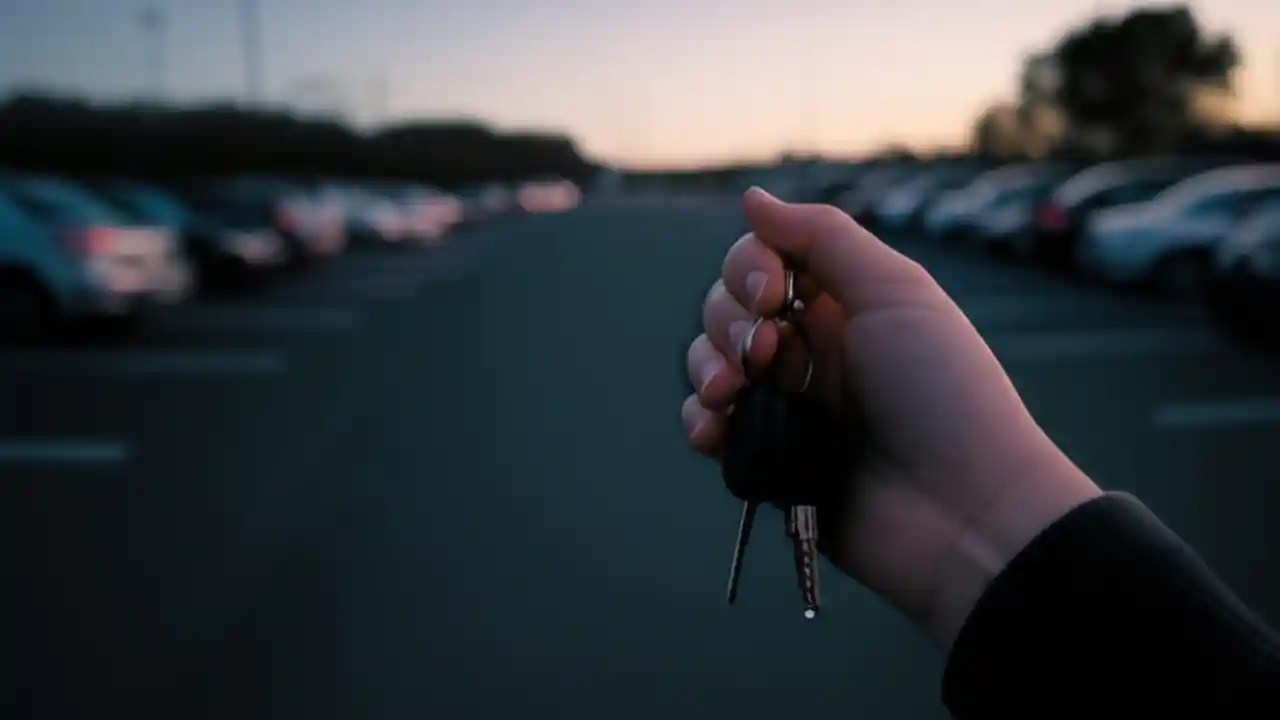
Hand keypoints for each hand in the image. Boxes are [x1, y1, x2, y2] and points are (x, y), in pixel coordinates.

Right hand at [682, 188, 1100, 648]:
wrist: (962, 508)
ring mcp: (786, 408)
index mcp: (840, 305)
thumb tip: (752, 198)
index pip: (760, 261)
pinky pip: (710, 428)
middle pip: (726, 309)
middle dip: (728, 320)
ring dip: (708, 367)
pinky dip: (701, 422)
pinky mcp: (768, 462)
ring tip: (735, 390)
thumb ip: (822, 237)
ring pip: (710, 365)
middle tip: (766, 352)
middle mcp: (809, 350)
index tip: (770, 294)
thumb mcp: (894, 293)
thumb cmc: (943, 392)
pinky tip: (717, 430)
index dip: (747, 268)